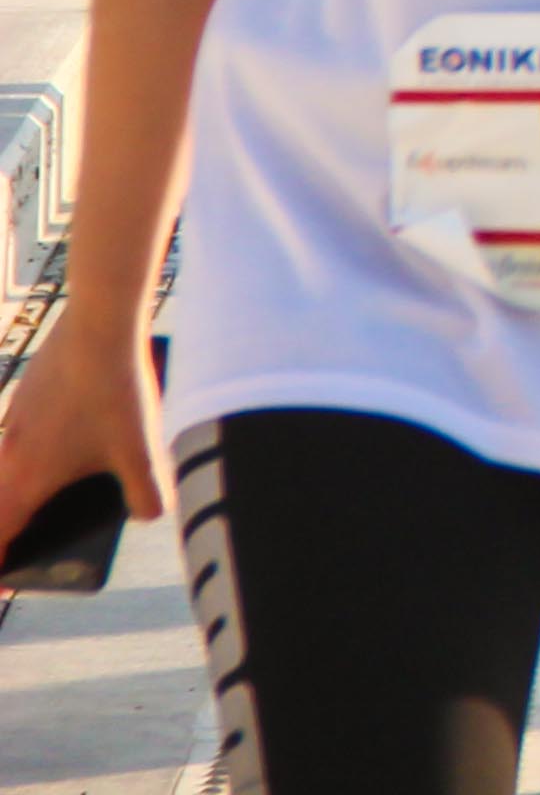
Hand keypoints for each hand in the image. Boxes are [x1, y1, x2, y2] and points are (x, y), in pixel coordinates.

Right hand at [0, 300, 166, 549]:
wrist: (98, 325)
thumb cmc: (116, 393)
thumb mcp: (141, 451)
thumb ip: (146, 494)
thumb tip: (150, 515)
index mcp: (26, 478)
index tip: (1, 588)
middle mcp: (8, 454)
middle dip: (7, 530)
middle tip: (21, 548)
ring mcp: (13, 422)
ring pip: (3, 469)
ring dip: (17, 490)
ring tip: (44, 500)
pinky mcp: (25, 396)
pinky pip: (18, 438)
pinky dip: (30, 454)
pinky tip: (65, 447)